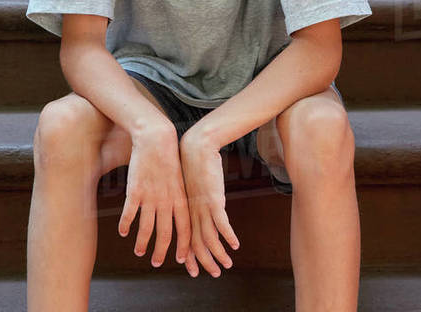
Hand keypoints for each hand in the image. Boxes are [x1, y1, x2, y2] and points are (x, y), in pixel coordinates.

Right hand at [119, 122, 191, 269]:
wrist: (157, 139)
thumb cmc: (169, 159)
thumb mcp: (180, 180)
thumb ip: (180, 199)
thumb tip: (181, 214)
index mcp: (181, 199)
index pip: (185, 229)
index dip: (183, 246)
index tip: (181, 260)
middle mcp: (167, 201)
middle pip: (165, 234)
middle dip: (161, 252)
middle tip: (157, 263)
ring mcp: (150, 197)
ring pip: (146, 228)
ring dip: (142, 243)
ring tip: (139, 252)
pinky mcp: (135, 190)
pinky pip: (130, 214)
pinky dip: (126, 225)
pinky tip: (123, 232)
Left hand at [178, 125, 239, 277]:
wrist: (196, 147)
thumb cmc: (195, 165)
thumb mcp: (192, 187)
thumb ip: (197, 201)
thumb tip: (204, 211)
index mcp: (185, 211)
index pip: (185, 240)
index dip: (189, 257)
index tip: (193, 271)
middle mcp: (192, 213)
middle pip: (196, 244)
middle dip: (205, 262)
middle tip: (214, 274)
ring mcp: (202, 207)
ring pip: (209, 238)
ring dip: (219, 254)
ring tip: (227, 265)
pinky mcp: (214, 199)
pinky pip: (221, 223)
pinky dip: (228, 237)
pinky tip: (235, 245)